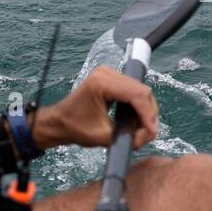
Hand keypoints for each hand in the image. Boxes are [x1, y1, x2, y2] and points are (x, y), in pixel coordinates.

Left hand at [32, 65, 158, 150]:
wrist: (59, 122)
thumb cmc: (75, 128)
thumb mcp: (104, 137)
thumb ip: (130, 137)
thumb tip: (152, 134)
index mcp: (100, 84)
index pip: (136, 95)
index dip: (148, 114)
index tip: (152, 131)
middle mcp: (105, 73)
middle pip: (141, 90)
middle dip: (149, 112)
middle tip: (149, 132)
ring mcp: (108, 73)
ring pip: (140, 89)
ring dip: (145, 108)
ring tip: (143, 127)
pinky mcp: (111, 77)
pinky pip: (133, 89)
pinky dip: (138, 104)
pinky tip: (136, 118)